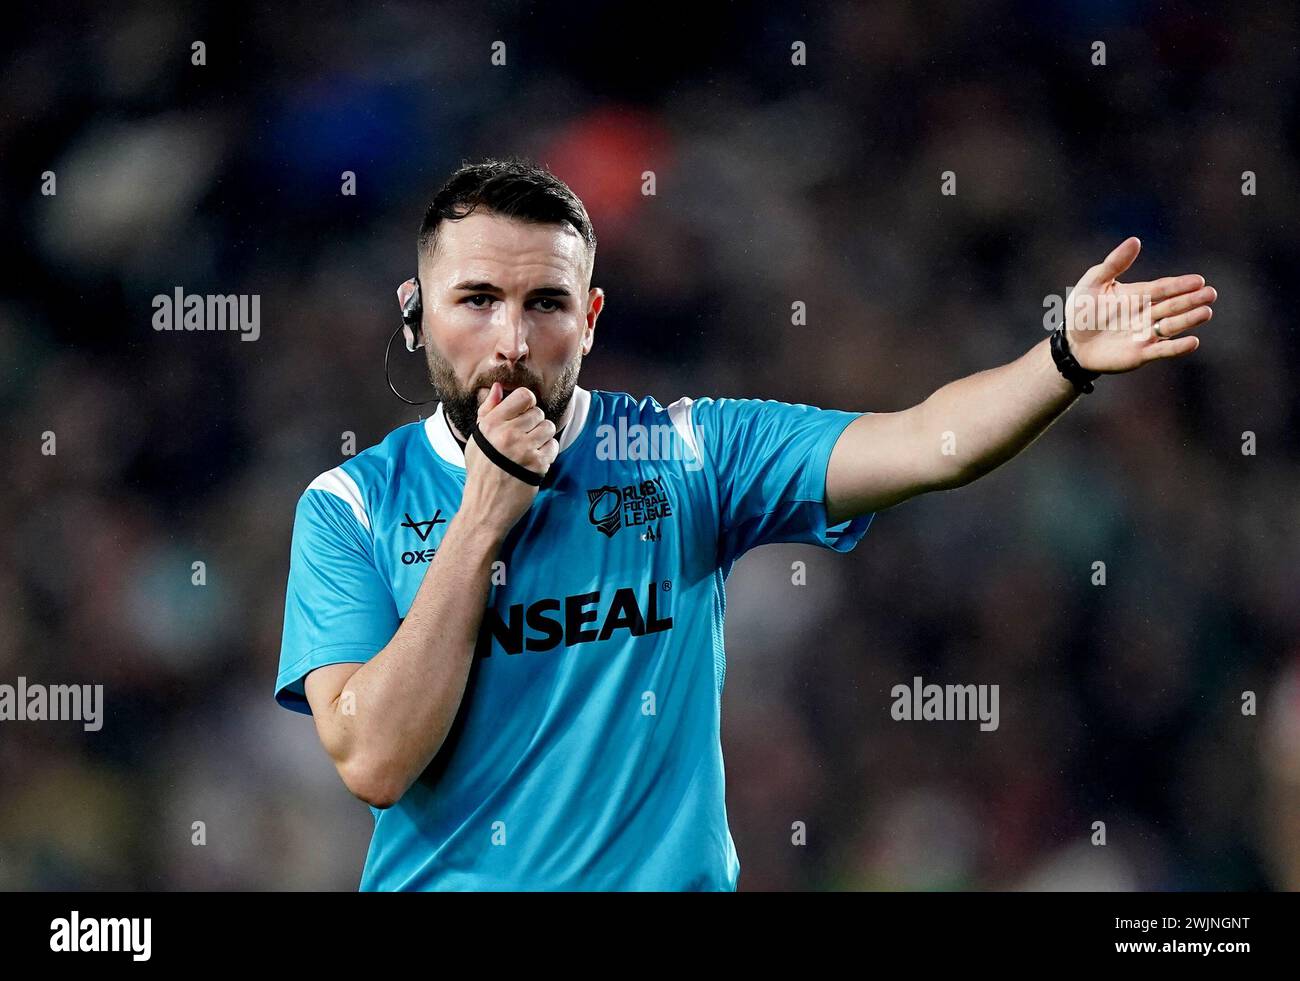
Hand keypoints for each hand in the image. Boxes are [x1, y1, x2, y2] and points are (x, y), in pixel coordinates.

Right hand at [460, 383, 558, 535]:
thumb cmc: (480, 472)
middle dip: (534, 425)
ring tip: (529, 450)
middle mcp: (507, 433)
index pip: (524, 396)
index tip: (523, 416)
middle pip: (538, 413)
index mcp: (491, 423)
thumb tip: (497, 387)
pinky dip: (547, 453)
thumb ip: (487, 411)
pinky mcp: (538, 465)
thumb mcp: (477, 439)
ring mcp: (524, 449)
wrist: (484, 508)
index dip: (527, 405)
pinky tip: (534, 462)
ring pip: (549, 428)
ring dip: (543, 438)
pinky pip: (553, 446)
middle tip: (524, 439)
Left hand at [1064, 237, 1217, 373]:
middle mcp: (1147, 314)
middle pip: (1173, 306)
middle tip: (1210, 294)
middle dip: (1191, 300)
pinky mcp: (1141, 354)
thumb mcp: (1094, 282)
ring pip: (1172, 326)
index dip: (1180, 285)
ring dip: (1189, 320)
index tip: (1198, 281)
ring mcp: (1145, 334)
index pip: (1163, 288)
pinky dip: (1177, 347)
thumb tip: (1135, 240)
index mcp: (1138, 295)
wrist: (1071, 343)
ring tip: (1206, 312)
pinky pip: (1162, 350)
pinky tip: (1193, 342)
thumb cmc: (1081, 310)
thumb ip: (1114, 263)